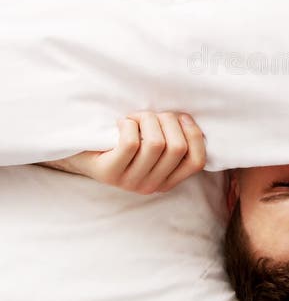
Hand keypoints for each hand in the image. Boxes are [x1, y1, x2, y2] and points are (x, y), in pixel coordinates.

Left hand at [42, 111, 206, 194]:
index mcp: (166, 179)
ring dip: (147, 119)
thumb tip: (187, 119)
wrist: (80, 152)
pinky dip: (129, 125)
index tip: (181, 117)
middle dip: (168, 120)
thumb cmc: (120, 140)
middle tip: (152, 115)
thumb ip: (171, 138)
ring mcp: (129, 182)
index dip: (194, 134)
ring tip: (135, 118)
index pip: (196, 162)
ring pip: (156, 143)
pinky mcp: (109, 174)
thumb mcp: (150, 144)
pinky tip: (121, 123)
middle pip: (177, 147)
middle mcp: (150, 185)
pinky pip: (130, 143)